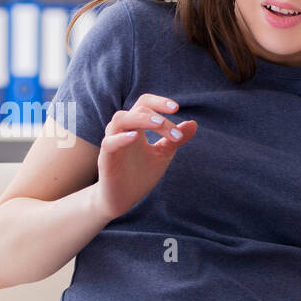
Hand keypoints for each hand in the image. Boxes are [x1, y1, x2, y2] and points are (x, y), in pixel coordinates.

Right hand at [93, 93, 197, 219]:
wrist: (123, 199)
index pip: (144, 103)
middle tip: (176, 135)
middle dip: (158, 118)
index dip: (159, 102)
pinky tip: (136, 137)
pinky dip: (121, 137)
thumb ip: (175, 139)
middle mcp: (123, 130)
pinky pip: (109, 142)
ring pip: (120, 119)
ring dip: (141, 119)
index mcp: (136, 127)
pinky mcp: (105, 158)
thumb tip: (194, 123)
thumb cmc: (140, 174)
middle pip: (137, 109)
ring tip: (159, 124)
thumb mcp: (162, 155)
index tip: (177, 108)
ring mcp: (112, 142)